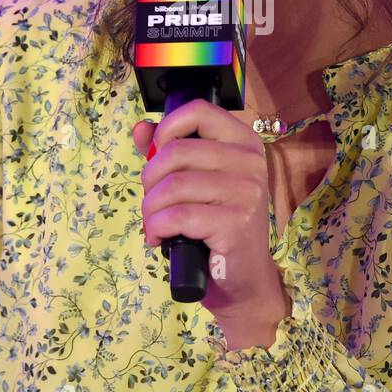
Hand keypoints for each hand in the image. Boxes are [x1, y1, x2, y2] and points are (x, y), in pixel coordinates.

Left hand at [132, 99, 290, 344]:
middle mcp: (250, 162)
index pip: (198, 110)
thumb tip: (141, 128)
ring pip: (173, 186)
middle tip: (153, 202)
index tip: (158, 155)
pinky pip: (177, 216)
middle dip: (150, 180)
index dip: (166, 129)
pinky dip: (156, 228)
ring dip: (150, 209)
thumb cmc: (217, 227)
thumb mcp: (195, 183)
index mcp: (243, 142)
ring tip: (155, 223)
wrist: (244, 280)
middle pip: (176, 152)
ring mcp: (247, 192)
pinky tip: (159, 238)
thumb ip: (169, 152)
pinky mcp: (236, 223)